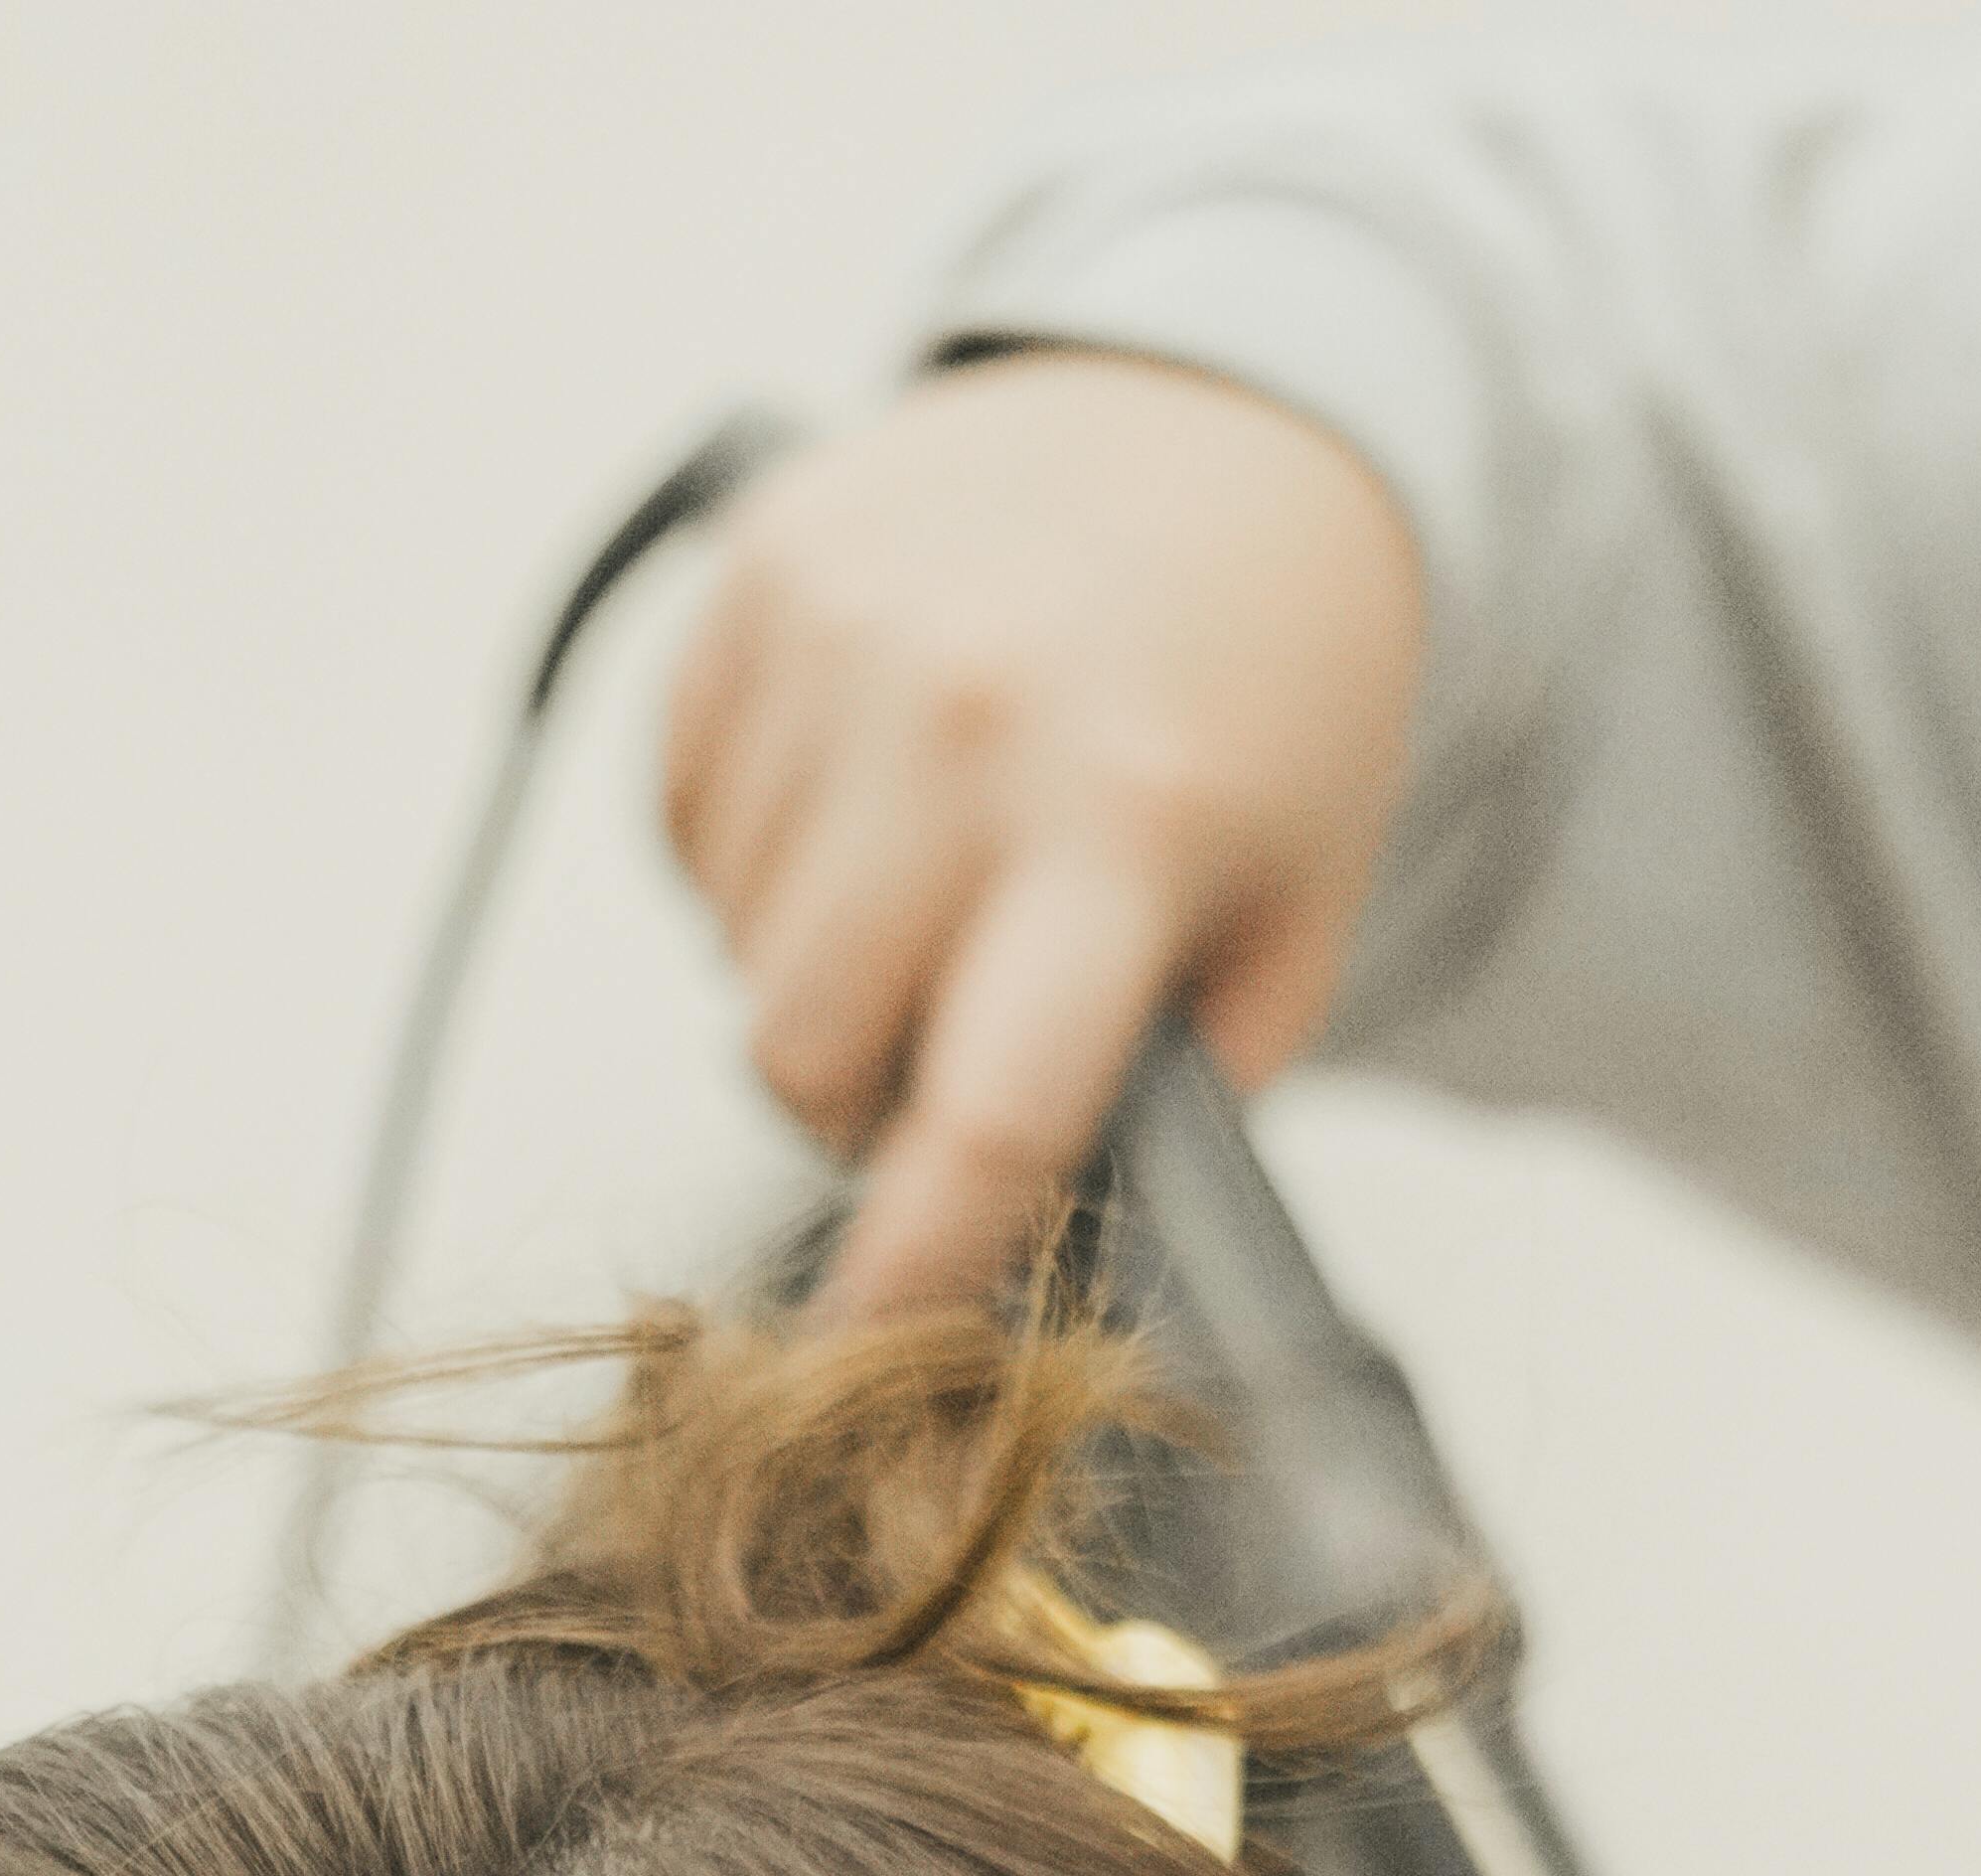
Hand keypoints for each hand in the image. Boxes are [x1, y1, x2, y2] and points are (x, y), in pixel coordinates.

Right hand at [663, 352, 1429, 1321]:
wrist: (1232, 406)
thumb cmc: (1270, 696)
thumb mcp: (1293, 906)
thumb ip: (1175, 1084)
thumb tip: (1026, 1234)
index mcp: (1126, 821)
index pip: (981, 1119)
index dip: (909, 1276)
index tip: (863, 1366)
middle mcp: (963, 719)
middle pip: (802, 1055)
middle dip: (860, 1095)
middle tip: (952, 1030)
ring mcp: (841, 634)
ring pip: (736, 951)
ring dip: (815, 962)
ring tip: (932, 868)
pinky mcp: (757, 577)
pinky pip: (687, 824)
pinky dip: (760, 851)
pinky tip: (869, 785)